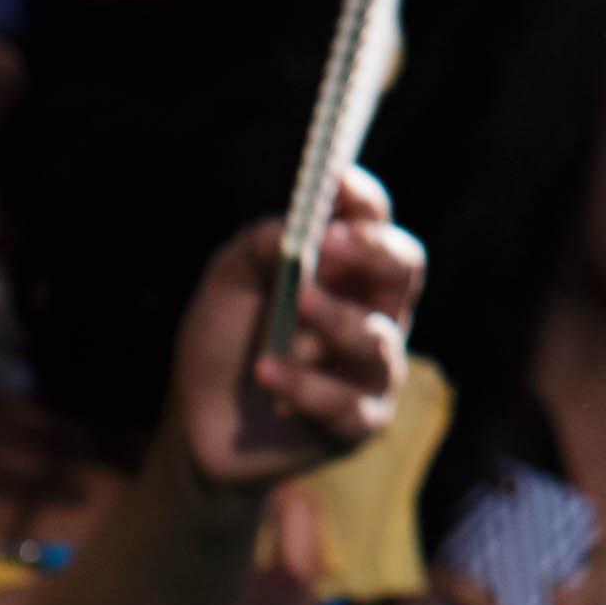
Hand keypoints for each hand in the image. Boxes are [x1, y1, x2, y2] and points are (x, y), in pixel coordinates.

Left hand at [163, 166, 424, 490]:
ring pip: (378, 339)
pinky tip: (268, 378)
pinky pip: (348, 403)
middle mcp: (376, 311)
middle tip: (327, 244)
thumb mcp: (226, 285)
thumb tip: (292, 227)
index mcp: (350, 269)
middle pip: (405, 268)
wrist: (200, 425)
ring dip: (330, 326)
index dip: (363, 200)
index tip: (336, 179)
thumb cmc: (224, 342)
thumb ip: (255, 247)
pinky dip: (306, 387)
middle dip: (371, 252)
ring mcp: (374, 369)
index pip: (375, 222)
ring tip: (284, 336)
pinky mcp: (360, 422)